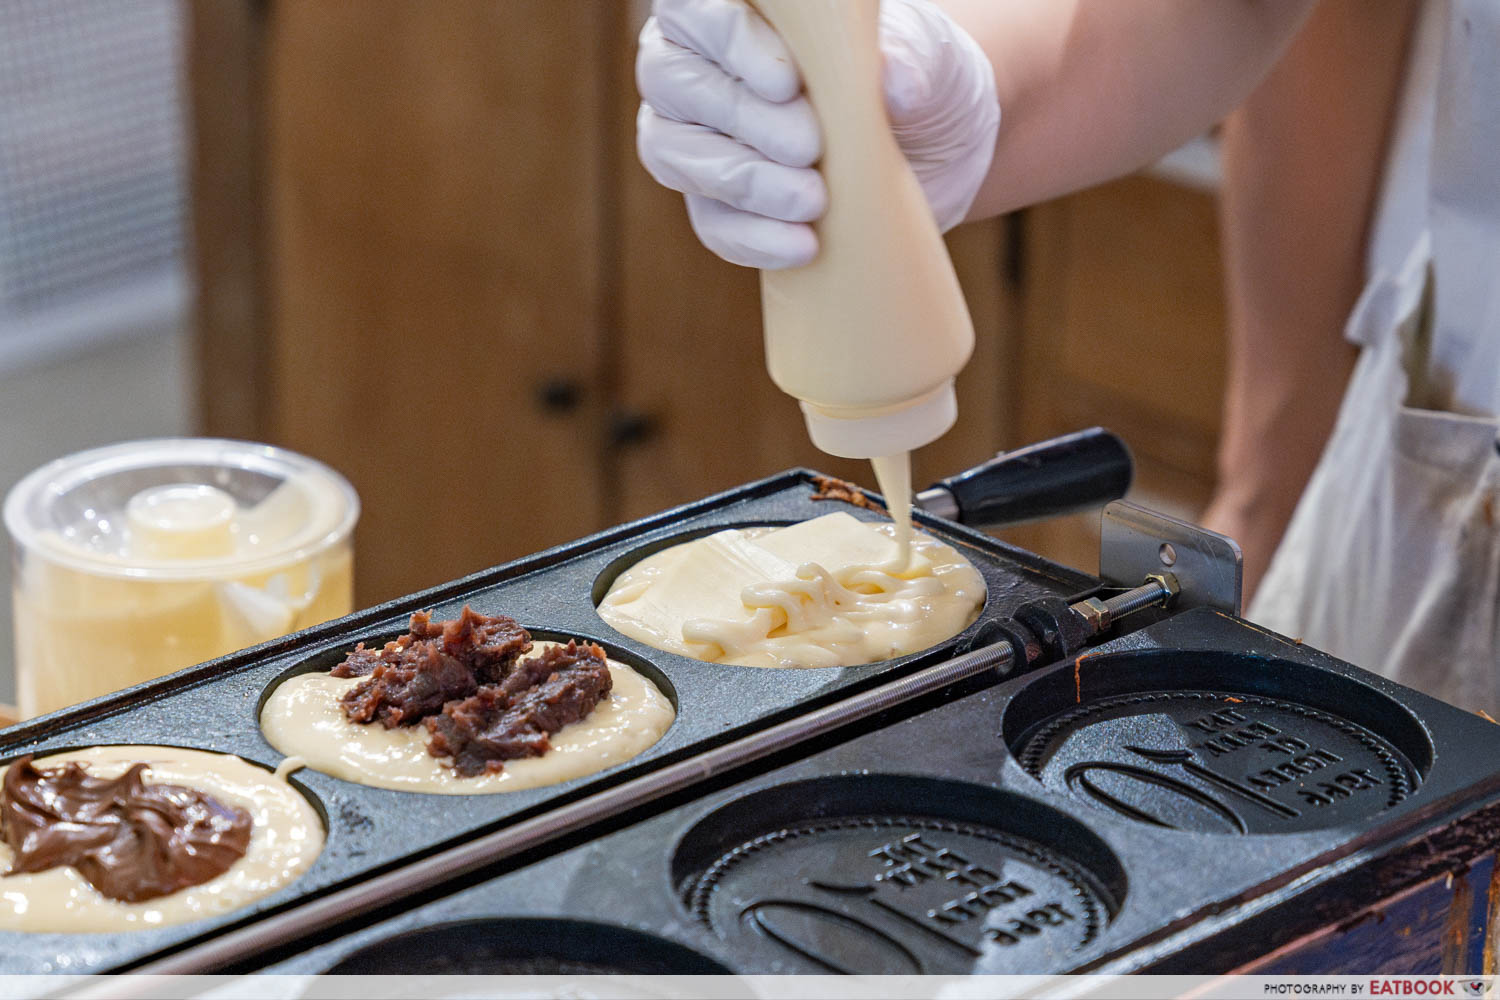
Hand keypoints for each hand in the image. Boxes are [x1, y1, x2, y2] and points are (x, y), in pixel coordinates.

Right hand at [636, 0, 999, 268]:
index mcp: (733, 7)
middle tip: (809, 146)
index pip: (692, 9)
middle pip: (676, 82)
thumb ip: (909, 56)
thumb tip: (895, 87)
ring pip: (674, 154)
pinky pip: (711, 222)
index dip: (728, 42)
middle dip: (742, 117)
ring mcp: (695, 138)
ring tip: (812, 201)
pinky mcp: (716, 204)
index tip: (787, 80)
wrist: (934, 153)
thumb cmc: (917, 77)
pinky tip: (802, 246)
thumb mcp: (928, 56)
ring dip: (741, 181)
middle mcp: (696, 66)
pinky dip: (753, 237)